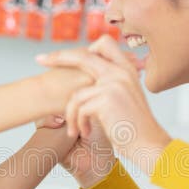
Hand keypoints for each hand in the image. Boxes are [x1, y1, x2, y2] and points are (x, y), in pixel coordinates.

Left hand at [37, 36, 170, 174]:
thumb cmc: (134, 127)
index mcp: (126, 68)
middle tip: (40, 60)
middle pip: (83, 56)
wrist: (148, 144)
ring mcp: (114, 83)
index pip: (103, 44)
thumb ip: (111, 84)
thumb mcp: (125, 98)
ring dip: (71, 114)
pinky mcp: (107, 99)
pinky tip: (85, 133)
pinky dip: (78, 123)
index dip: (83, 49)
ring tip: (75, 129)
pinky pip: (80, 109)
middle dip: (59, 57)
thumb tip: (88, 78)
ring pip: (76, 94)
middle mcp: (121, 71)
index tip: (64, 55)